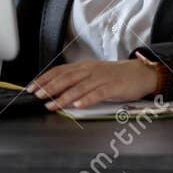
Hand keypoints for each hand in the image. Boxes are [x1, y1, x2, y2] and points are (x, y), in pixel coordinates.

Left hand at [29, 59, 157, 110]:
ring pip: (79, 87)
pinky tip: (78, 106)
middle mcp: (90, 70)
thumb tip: (57, 90)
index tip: (32, 87)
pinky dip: (87, 99)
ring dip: (64, 97)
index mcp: (84, 67)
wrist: (141, 73)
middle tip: (37, 96)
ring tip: (52, 105)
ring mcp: (102, 78)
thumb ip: (78, 81)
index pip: (60, 71)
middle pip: (66, 78)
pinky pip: (98, 93)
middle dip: (50, 87)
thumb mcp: (94, 75)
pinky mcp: (113, 87)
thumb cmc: (116, 76)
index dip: (45, 78)